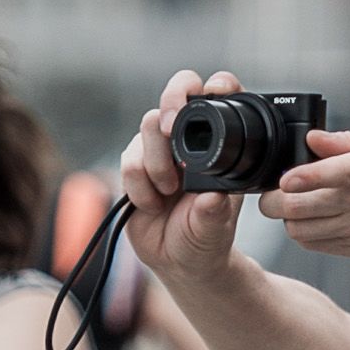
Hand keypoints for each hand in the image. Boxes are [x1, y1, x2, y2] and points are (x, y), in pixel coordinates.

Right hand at [118, 70, 256, 282]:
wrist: (180, 262)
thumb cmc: (206, 240)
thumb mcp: (216, 231)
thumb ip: (214, 215)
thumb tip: (211, 199)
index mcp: (220, 146)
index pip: (219, 98)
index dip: (217, 86)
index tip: (216, 94)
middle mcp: (189, 141)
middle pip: (173, 97)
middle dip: (171, 106)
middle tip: (172, 133)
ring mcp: (159, 151)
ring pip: (147, 128)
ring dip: (155, 163)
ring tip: (168, 194)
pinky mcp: (135, 166)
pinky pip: (128, 160)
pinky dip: (138, 183)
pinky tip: (152, 204)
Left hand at [269, 127, 349, 271]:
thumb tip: (312, 139)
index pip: (329, 174)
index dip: (298, 178)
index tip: (284, 177)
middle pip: (301, 207)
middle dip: (274, 200)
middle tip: (271, 190)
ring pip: (303, 230)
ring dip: (288, 218)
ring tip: (290, 204)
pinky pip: (318, 245)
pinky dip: (305, 233)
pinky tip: (309, 220)